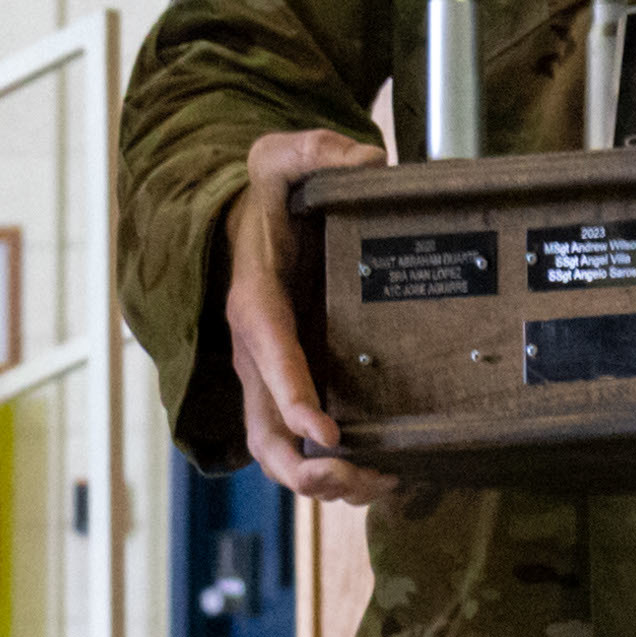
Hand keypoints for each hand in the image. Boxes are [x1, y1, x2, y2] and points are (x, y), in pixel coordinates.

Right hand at [224, 129, 401, 506]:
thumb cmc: (268, 197)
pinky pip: (304, 445)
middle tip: (359, 476)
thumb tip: (368, 157)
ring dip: (327, 481)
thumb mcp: (283, 158)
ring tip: (383, 485)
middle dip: (308, 467)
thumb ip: (316, 151)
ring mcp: (273, 380)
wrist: (247, 221)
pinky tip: (388, 477)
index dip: (294, 399)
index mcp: (254, 304)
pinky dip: (337, 470)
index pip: (268, 359)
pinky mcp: (294, 388)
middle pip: (265, 434)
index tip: (327, 433)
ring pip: (282, 453)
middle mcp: (256, 355)